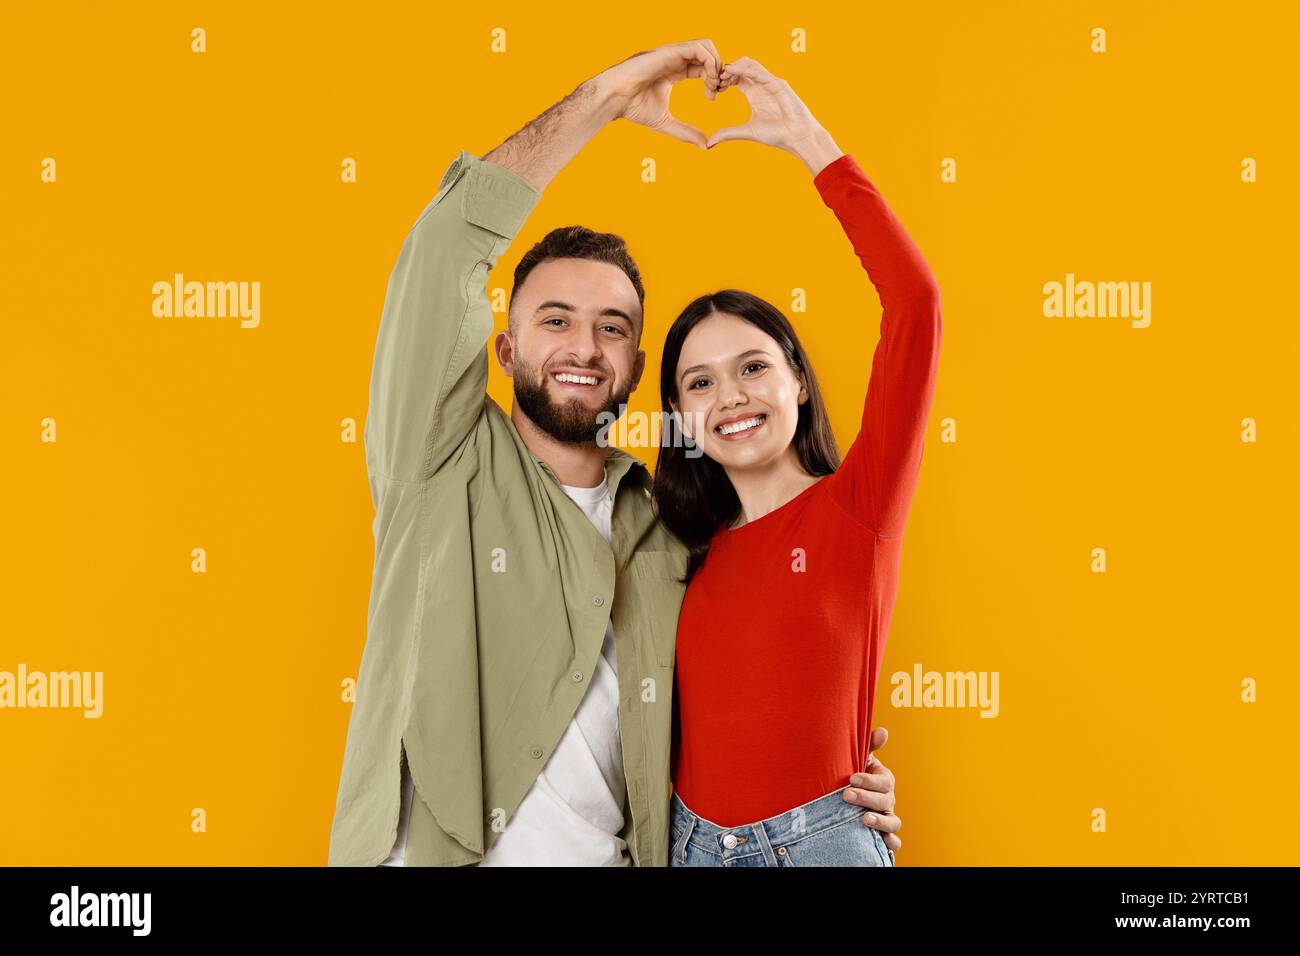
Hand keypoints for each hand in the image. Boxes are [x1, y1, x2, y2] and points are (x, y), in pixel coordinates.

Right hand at [597, 39, 725, 148]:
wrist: (615, 98)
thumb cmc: (634, 108)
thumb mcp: (665, 123)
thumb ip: (685, 132)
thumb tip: (705, 146)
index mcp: (675, 71)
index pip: (702, 67)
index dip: (712, 80)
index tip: (713, 97)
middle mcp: (675, 59)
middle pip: (708, 54)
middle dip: (718, 71)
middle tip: (718, 91)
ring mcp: (673, 53)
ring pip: (706, 46)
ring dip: (716, 64)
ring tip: (713, 85)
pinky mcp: (670, 51)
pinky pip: (699, 48)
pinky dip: (709, 62)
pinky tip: (707, 80)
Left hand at [706, 56, 821, 152]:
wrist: (797, 136)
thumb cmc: (777, 135)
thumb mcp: (747, 132)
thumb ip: (728, 134)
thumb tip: (708, 143)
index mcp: (753, 94)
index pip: (736, 78)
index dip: (723, 79)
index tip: (713, 87)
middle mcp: (761, 85)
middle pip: (741, 67)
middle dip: (726, 70)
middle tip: (715, 80)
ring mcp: (769, 82)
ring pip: (749, 64)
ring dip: (734, 66)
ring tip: (722, 74)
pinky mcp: (777, 83)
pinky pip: (759, 70)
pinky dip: (744, 68)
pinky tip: (732, 71)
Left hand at [843, 726, 902, 852]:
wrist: (847, 794)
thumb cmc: (854, 773)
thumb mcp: (860, 758)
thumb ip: (869, 744)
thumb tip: (883, 731)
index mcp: (884, 780)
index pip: (884, 781)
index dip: (869, 780)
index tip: (851, 778)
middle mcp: (888, 799)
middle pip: (885, 801)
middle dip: (866, 798)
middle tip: (846, 795)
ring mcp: (887, 817)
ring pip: (893, 822)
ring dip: (880, 822)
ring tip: (864, 819)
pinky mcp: (883, 833)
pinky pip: (893, 841)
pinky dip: (891, 843)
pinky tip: (882, 843)